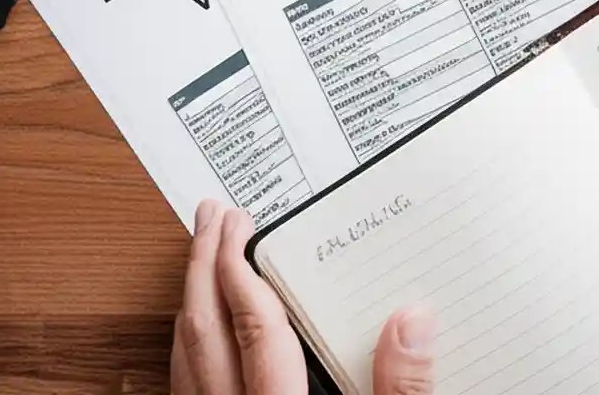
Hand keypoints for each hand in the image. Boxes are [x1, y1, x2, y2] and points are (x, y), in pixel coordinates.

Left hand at [170, 200, 437, 393]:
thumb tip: (413, 321)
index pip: (251, 323)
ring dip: (192, 298)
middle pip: (202, 327)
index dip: (238, 267)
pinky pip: (186, 379)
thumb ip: (399, 384)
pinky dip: (192, 341)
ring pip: (185, 354)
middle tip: (211, 219)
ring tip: (202, 257)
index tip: (238, 225)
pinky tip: (204, 329)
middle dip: (203, 265)